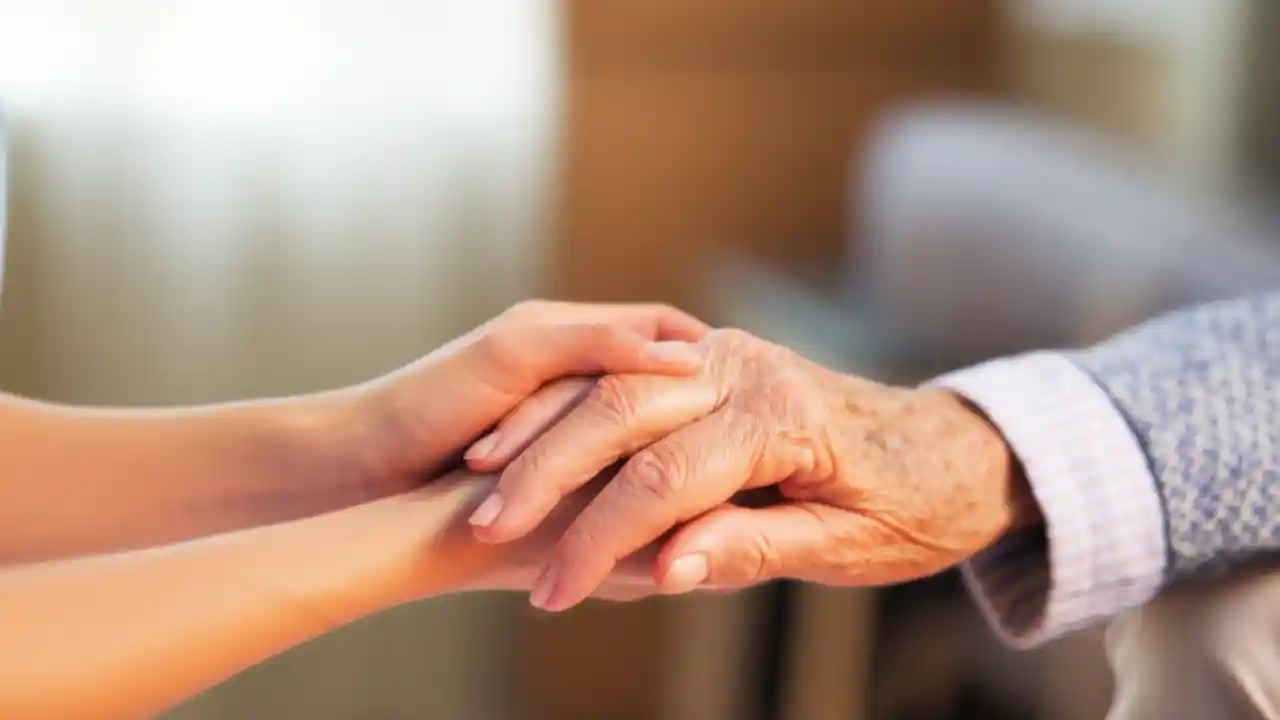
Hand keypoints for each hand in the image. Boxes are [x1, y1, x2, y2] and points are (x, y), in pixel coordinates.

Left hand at [327, 301, 708, 498]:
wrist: (358, 471)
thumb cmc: (430, 402)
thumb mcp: (520, 355)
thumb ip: (600, 348)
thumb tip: (690, 359)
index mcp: (565, 331)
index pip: (659, 331)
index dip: (702, 356)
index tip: (745, 384)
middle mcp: (565, 372)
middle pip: (654, 387)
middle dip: (694, 413)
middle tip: (747, 444)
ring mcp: (557, 425)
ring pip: (636, 439)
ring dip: (669, 460)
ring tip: (720, 487)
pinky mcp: (547, 477)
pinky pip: (609, 480)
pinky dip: (635, 495)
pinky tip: (666, 520)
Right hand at [465, 329, 1039, 610]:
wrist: (951, 451)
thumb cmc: (909, 509)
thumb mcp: (846, 548)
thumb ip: (754, 548)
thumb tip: (669, 567)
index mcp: (781, 418)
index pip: (666, 480)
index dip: (602, 540)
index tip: (554, 593)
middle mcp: (745, 369)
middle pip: (619, 414)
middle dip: (545, 477)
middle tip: (485, 534)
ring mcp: (724, 353)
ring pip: (606, 384)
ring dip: (537, 435)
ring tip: (481, 491)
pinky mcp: (710, 355)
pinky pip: (618, 373)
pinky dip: (562, 407)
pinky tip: (517, 441)